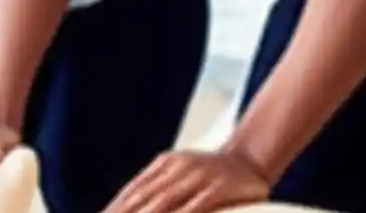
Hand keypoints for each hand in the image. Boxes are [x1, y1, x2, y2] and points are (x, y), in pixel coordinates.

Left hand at [104, 150, 271, 212]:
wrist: (251, 157)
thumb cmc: (211, 172)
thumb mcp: (181, 172)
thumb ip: (158, 189)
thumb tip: (128, 206)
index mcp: (165, 164)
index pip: (133, 191)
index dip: (114, 208)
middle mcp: (178, 168)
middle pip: (143, 199)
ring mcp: (198, 176)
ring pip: (164, 203)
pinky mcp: (218, 188)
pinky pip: (196, 207)